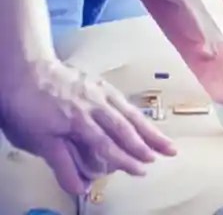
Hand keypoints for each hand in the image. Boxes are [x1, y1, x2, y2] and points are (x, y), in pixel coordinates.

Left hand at [0, 59, 175, 194]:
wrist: (23, 69)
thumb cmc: (25, 106)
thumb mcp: (36, 140)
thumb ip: (61, 163)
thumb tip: (79, 187)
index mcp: (78, 120)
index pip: (107, 144)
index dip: (125, 159)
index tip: (141, 171)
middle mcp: (94, 105)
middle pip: (125, 127)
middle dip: (147, 143)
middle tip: (167, 154)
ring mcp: (99, 92)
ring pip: (129, 112)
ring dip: (149, 129)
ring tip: (166, 141)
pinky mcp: (99, 83)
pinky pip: (123, 100)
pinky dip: (136, 113)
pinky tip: (143, 121)